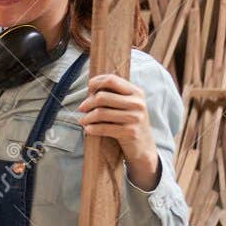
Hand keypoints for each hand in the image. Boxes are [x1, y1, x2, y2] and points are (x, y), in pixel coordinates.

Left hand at [79, 73, 158, 187]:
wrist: (143, 145)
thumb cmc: (129, 122)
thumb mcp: (127, 105)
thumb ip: (114, 95)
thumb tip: (90, 88)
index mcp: (136, 92)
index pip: (111, 80)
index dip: (96, 82)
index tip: (88, 88)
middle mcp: (137, 103)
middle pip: (102, 97)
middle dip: (88, 103)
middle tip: (81, 108)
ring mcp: (135, 118)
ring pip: (101, 113)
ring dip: (87, 117)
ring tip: (82, 120)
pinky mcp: (130, 132)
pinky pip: (104, 128)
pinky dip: (92, 128)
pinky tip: (88, 129)